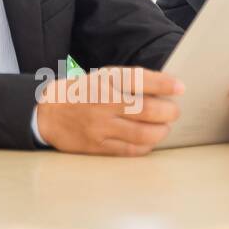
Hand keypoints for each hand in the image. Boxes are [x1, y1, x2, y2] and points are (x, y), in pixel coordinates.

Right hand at [35, 67, 183, 155]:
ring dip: (161, 131)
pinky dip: (147, 145)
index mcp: (103, 82)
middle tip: (173, 111)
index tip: (180, 87)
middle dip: (168, 112)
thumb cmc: (81, 94)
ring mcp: (100, 127)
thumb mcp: (100, 79)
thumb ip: (128, 83)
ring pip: (143, 133)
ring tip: (163, 127)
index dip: (163, 83)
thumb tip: (165, 90)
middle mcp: (102, 103)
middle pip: (146, 110)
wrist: (48, 114)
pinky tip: (149, 139)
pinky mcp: (98, 147)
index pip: (138, 79)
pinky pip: (132, 149)